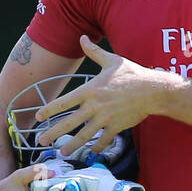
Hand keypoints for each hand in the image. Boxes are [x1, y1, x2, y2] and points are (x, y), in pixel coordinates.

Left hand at [34, 35, 166, 156]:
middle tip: (42, 141)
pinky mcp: (117, 127)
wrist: (152, 90)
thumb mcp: (111, 60)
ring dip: (72, 145)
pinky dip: (98, 147)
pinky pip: (104, 140)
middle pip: (70, 122)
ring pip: (85, 135)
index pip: (64, 102)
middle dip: (54, 133)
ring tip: (62, 152)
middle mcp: (95, 106)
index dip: (49, 110)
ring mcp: (106, 118)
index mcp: (90, 90)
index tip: (38, 116)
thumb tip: (82, 38)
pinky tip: (92, 152)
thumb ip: (94, 52)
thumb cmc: (132, 74)